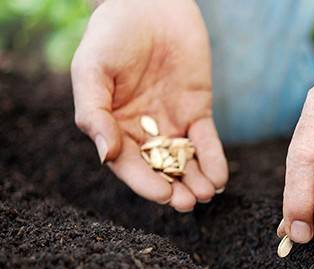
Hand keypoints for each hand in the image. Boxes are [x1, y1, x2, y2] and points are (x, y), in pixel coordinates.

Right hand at [71, 0, 227, 211]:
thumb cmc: (111, 35)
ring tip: (207, 194)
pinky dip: (214, 160)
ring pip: (184, 161)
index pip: (128, 164)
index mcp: (112, 127)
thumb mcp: (92, 71)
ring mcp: (170, 123)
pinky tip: (220, 177)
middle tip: (189, 202)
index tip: (163, 195)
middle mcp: (141, 131)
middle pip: (158, 170)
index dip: (145, 183)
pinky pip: (206, 142)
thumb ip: (94, 113)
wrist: (150, 5)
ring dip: (196, 180)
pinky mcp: (197, 111)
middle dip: (174, 188)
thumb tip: (105, 155)